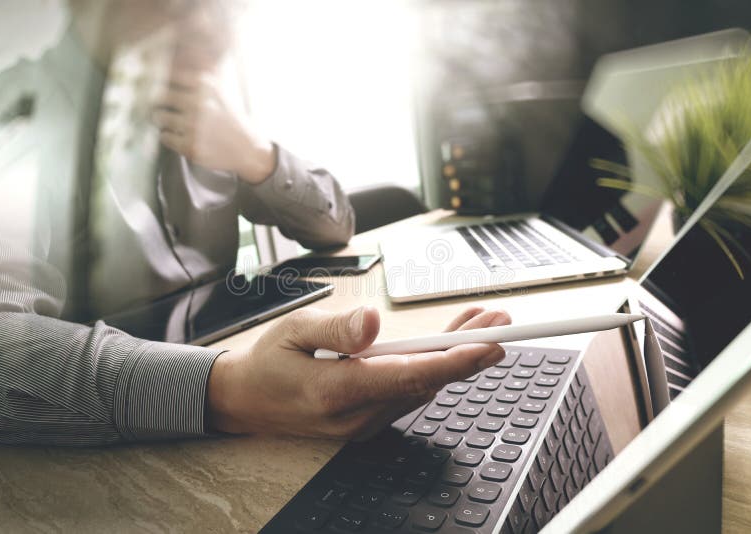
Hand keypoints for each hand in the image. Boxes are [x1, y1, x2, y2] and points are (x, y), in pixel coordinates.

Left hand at [152, 69, 275, 183]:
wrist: (249, 150)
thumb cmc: (231, 120)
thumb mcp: (220, 93)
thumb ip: (196, 80)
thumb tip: (168, 63)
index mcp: (206, 85)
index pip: (170, 75)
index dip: (159, 80)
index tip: (155, 84)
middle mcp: (199, 103)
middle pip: (159, 96)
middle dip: (158, 102)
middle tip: (161, 107)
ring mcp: (193, 126)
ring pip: (159, 117)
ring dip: (162, 120)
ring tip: (173, 123)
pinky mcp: (190, 146)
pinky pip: (164, 136)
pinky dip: (169, 137)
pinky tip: (180, 137)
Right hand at [206, 305, 511, 439]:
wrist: (247, 400)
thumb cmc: (268, 361)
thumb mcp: (292, 331)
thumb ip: (335, 328)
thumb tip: (372, 322)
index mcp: (336, 391)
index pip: (407, 377)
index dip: (453, 361)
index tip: (489, 344)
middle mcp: (357, 415)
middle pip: (426, 382)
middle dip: (469, 352)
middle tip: (503, 323)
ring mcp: (365, 422)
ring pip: (423, 387)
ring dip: (456, 357)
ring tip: (486, 322)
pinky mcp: (369, 418)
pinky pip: (410, 392)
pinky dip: (435, 366)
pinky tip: (451, 344)